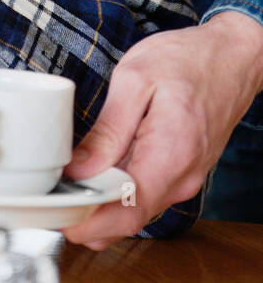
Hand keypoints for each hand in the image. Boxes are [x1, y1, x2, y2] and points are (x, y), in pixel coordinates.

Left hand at [62, 12, 262, 248]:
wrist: (233, 57)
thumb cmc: (187, 60)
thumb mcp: (135, 80)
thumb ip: (108, 130)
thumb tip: (77, 169)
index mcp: (170, 156)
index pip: (126, 214)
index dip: (87, 224)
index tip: (55, 217)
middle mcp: (181, 178)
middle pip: (127, 220)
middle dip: (86, 216)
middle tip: (50, 195)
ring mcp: (184, 179)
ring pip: (135, 210)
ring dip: (101, 204)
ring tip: (66, 181)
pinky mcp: (182, 172)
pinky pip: (146, 194)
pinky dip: (118, 192)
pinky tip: (96, 172)